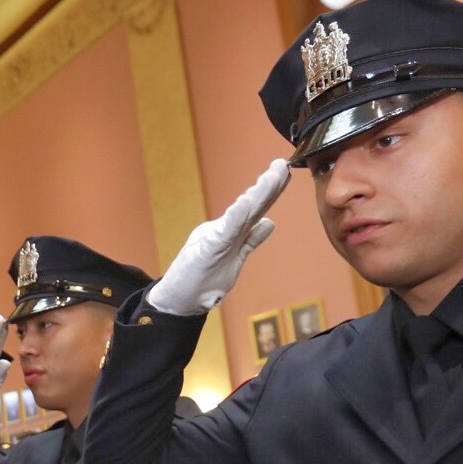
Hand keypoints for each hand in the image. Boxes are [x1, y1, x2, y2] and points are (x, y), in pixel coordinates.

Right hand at [147, 158, 289, 315]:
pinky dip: (235, 217)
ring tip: (270, 177)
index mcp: (236, 234)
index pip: (258, 209)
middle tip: (281, 164)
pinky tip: (245, 202)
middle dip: (269, 185)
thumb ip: (250, 240)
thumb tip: (269, 224)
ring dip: (257, 195)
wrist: (178, 299)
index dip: (272, 191)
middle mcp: (228, 233)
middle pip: (254, 207)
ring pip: (242, 215)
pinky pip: (225, 233)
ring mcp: (217, 240)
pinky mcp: (207, 251)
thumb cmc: (202, 280)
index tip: (284, 171)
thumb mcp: (233, 258)